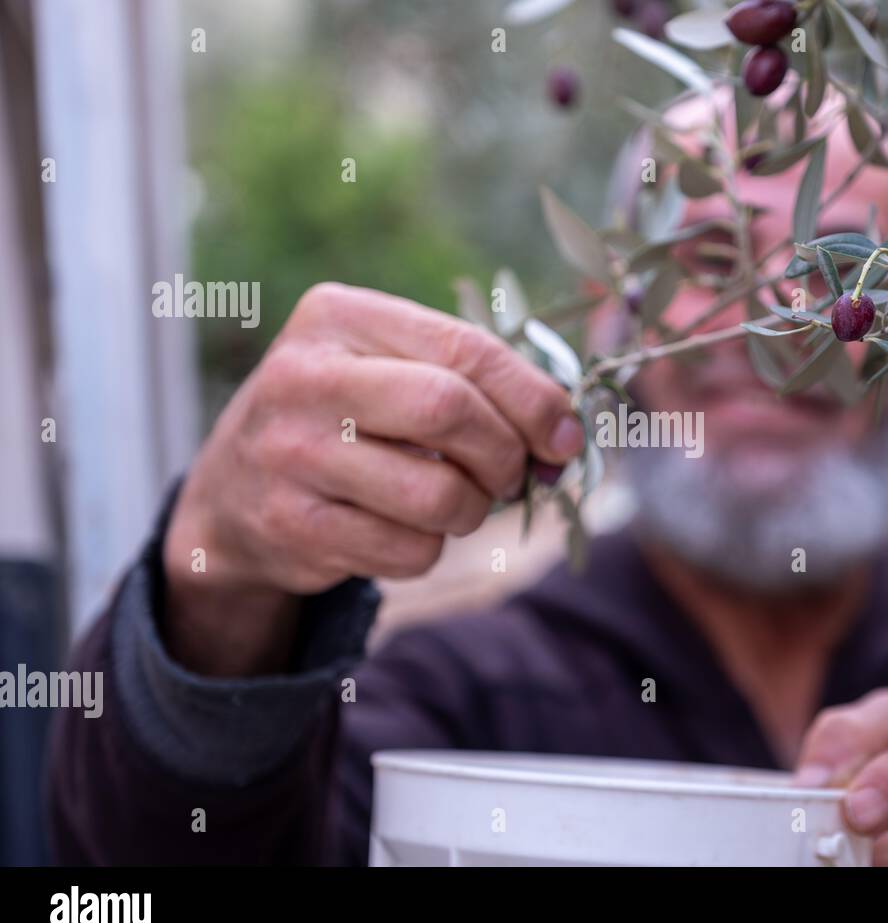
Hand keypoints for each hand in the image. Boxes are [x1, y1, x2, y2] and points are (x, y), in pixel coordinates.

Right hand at [163, 282, 583, 675]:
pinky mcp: (292, 525)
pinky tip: (402, 529)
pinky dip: (429, 549)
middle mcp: (304, 377)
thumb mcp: (388, 368)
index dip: (534, 399)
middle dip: (505, 454)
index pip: (465, 350)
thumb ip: (473, 382)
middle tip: (512, 475)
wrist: (232, 492)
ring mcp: (291, 453)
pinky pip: (409, 551)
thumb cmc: (342, 419)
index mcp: (338, 317)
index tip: (565, 438)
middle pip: (449, 411)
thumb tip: (565, 437)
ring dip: (471, 510)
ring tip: (455, 501)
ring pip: (437, 494)